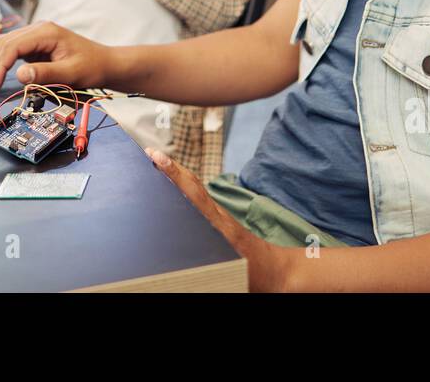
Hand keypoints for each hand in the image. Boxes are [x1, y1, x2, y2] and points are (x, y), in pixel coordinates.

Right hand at [0, 20, 117, 93]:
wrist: (105, 63)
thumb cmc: (92, 66)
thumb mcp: (71, 73)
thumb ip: (46, 74)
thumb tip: (21, 75)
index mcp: (46, 32)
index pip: (13, 45)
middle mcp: (37, 29)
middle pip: (3, 43)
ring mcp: (34, 36)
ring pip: (3, 44)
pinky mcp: (34, 45)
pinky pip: (10, 50)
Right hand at [143, 147, 295, 291]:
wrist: (280, 271)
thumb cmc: (255, 275)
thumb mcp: (228, 273)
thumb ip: (207, 267)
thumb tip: (179, 270)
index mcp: (219, 226)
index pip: (193, 193)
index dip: (175, 174)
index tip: (157, 157)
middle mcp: (218, 216)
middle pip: (193, 185)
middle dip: (172, 168)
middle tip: (149, 153)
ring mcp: (221, 217)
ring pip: (196, 190)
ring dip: (178, 176)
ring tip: (156, 164)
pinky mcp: (222, 220)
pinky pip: (200, 199)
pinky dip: (185, 188)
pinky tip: (173, 188)